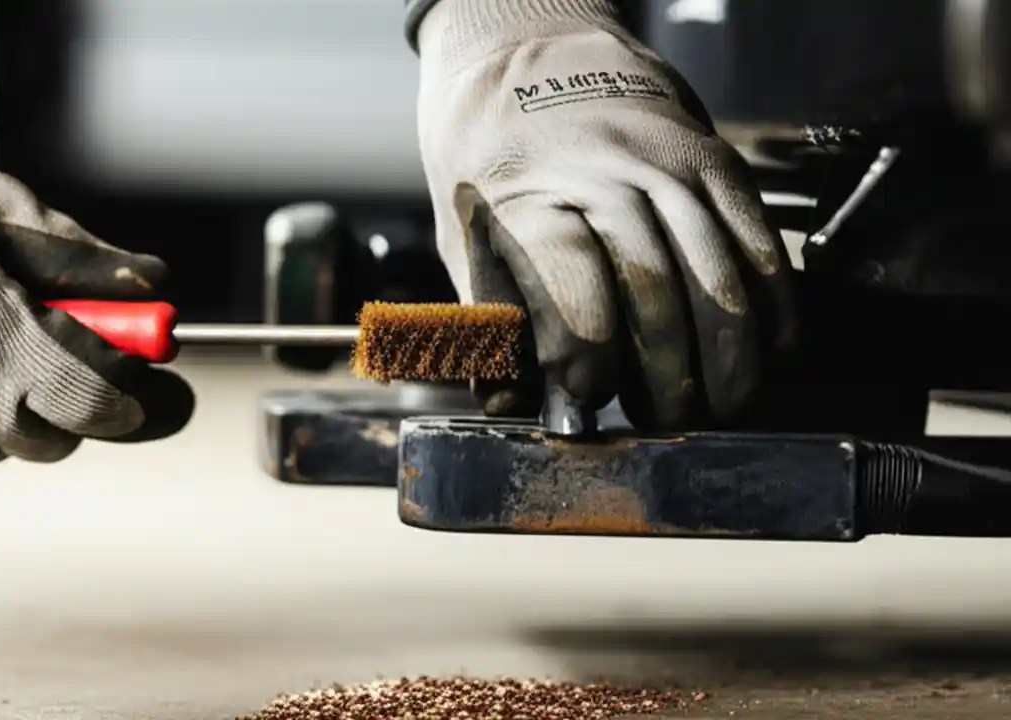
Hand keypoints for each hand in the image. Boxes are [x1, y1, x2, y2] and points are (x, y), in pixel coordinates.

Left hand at [416, 0, 796, 428]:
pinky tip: (772, 354)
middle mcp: (603, 176)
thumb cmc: (500, 173)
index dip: (582, 352)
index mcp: (528, 196)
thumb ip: (494, 320)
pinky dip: (773, 307)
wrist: (536, 65)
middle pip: (652, 285)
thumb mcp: (468, 238)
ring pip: (716, 271)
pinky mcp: (718, 162)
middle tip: (665, 422)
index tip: (587, 399)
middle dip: (666, 370)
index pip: (567, 278)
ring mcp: (668, 166)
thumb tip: (509, 400)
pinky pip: (758, 243)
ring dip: (728, 354)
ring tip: (723, 406)